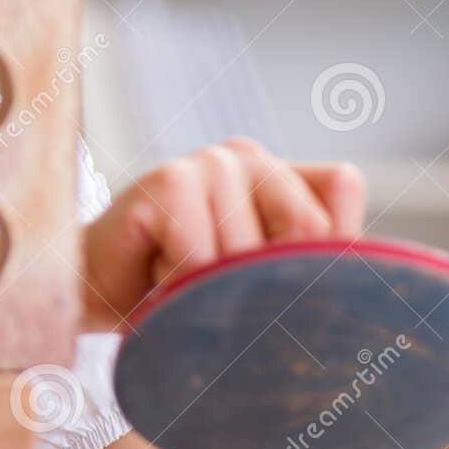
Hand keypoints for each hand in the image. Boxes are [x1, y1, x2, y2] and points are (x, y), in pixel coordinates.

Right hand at [82, 136, 366, 324]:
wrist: (95, 292)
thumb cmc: (181, 288)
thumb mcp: (259, 280)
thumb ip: (314, 251)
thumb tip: (353, 204)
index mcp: (280, 172)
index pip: (340, 191)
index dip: (318, 253)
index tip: (275, 286)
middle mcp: (247, 155)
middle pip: (306, 228)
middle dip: (265, 282)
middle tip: (218, 291)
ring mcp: (207, 162)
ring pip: (249, 252)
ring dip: (212, 292)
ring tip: (179, 283)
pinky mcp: (166, 180)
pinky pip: (200, 256)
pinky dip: (178, 287)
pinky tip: (154, 275)